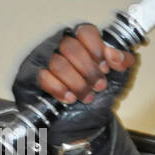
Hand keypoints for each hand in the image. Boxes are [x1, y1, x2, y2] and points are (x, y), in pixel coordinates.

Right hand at [12, 24, 137, 147]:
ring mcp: (44, 58)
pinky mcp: (32, 74)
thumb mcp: (118, 76)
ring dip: (77, 83)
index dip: (97, 49)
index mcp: (80, 40)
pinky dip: (60, 90)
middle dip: (89, 71)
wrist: (82, 123)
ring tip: (86, 96)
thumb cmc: (95, 95)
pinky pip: (43, 77)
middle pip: (71, 47)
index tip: (104, 67)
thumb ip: (123, 61)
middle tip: (98, 86)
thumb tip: (114, 55)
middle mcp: (60, 45)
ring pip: (58, 63)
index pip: (86, 31)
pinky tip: (70, 98)